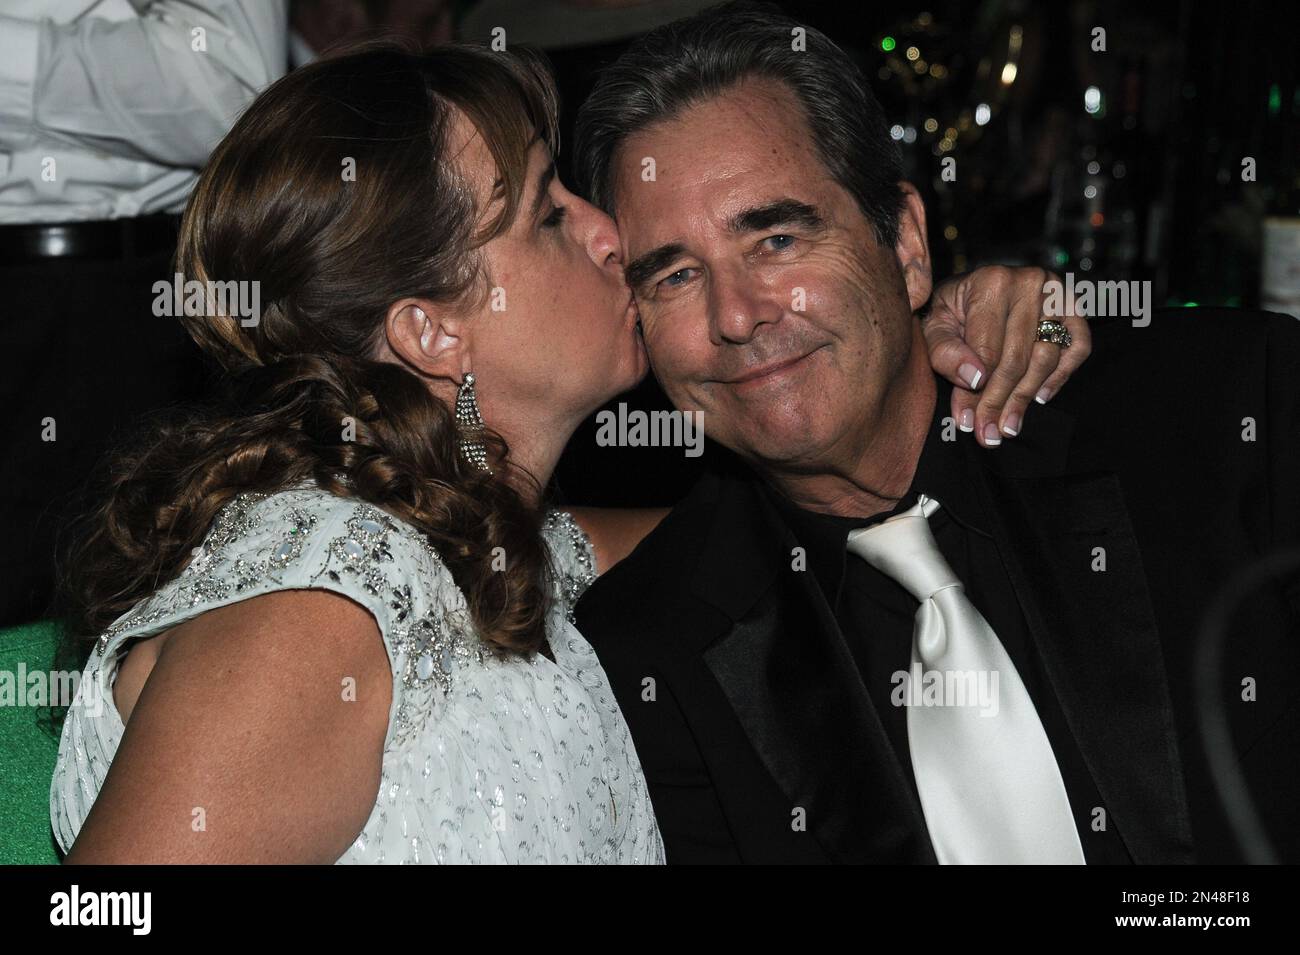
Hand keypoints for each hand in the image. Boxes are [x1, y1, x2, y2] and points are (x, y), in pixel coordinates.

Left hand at [921, 266, 1090, 447]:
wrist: (975, 289)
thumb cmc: (952, 310)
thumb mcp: (934, 327)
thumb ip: (945, 352)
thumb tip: (974, 378)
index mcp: (990, 282)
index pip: (987, 351)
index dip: (976, 392)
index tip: (967, 421)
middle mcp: (1029, 283)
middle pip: (1017, 358)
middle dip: (999, 402)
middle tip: (988, 434)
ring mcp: (1056, 294)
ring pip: (1047, 358)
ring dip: (1026, 397)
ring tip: (1008, 425)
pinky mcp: (1074, 308)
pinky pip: (1078, 348)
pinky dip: (1061, 375)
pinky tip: (1039, 397)